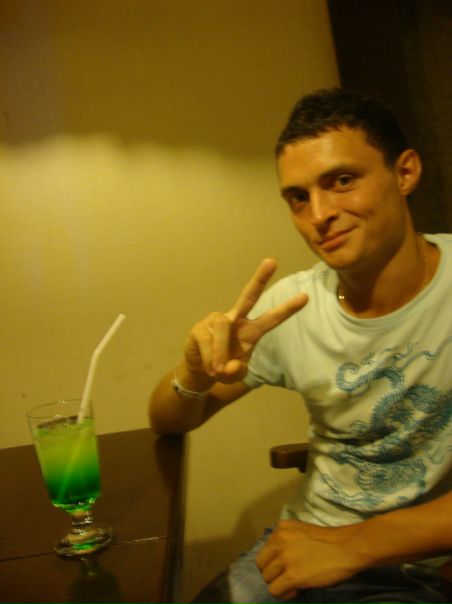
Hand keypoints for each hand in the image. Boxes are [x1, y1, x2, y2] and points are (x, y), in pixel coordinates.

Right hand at [183, 259, 307, 385]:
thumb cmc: (223, 368)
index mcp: (251, 331)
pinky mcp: (200, 328)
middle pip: (248, 296)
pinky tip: (210, 368)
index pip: (271, 318)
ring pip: (223, 328)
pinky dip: (210, 359)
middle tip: (272, 261)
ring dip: (221, 352)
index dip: (287, 309)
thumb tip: (229, 365)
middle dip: (260, 279)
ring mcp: (216, 321)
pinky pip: (208, 341)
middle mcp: (236, 320)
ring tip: (218, 370)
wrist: (198, 371)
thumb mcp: (234, 376)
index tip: (306, 297)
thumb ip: (237, 372)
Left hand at [255, 520, 364, 599]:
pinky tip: (296, 590)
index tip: (285, 567)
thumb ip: (286, 541)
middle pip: (261, 564)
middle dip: (272, 573)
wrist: (347, 548)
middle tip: (286, 577)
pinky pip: (275, 590)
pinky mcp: (292, 575)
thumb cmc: (329, 542)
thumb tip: (277, 559)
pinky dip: (284, 594)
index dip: (273, 562)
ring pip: (267, 578)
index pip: (265, 550)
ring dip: (279, 584)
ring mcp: (285, 558)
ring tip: (294, 584)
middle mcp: (279, 540)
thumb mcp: (301, 532)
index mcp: (281, 528)